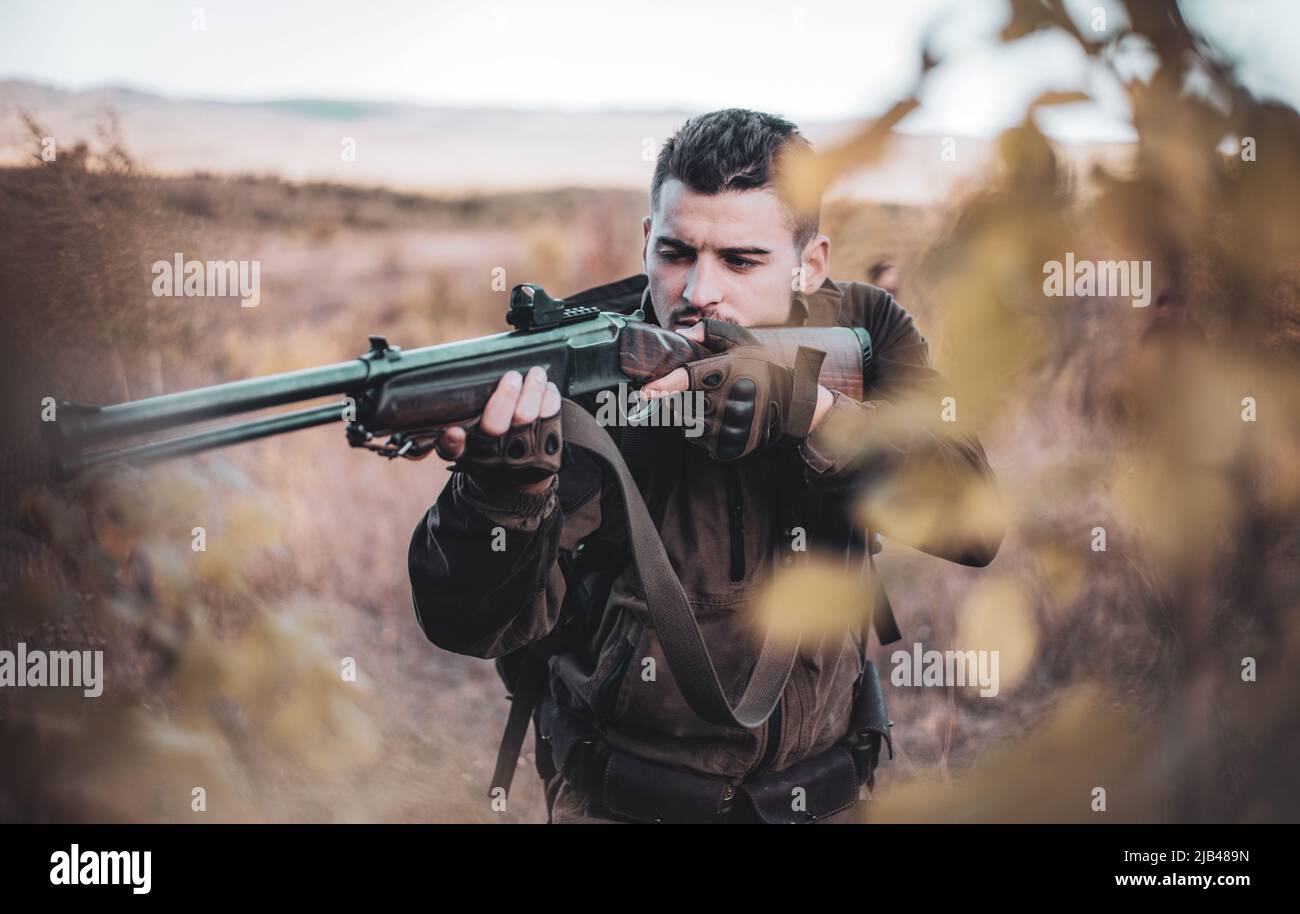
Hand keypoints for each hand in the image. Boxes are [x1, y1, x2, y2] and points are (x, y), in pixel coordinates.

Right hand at [434, 366, 561, 493]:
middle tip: (511, 377)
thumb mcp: (465, 452)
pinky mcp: (547, 452)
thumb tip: (434, 435)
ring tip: (534, 373)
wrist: (518, 483)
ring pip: (527, 418)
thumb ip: (448, 440)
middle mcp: (493, 456)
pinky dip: (549, 400)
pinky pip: (551, 420)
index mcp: (469, 454)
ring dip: (531, 391)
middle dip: (504, 397)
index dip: (453, 441)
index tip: (454, 431)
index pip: (453, 449)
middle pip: (496, 425)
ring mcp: (522, 454)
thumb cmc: (488, 456)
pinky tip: (548, 388)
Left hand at [642, 321, 830, 460]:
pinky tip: (718, 421)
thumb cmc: (761, 368)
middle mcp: (721, 401)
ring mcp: (724, 426)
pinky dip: (702, 433)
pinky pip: (699, 441)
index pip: (682, 381)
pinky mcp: (727, 446)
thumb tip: (683, 334)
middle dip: (678, 401)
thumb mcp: (741, 341)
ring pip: (688, 425)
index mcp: (721, 373)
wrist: (791, 403)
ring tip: (711, 406)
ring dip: (691, 417)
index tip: (644, 392)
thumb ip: (711, 332)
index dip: (661, 388)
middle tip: (696, 395)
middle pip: (679, 406)